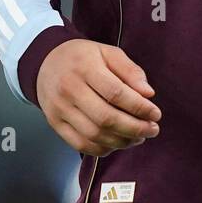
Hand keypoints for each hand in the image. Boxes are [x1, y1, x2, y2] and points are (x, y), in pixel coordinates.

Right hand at [36, 39, 161, 156]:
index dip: (139, 107)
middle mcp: (69, 89)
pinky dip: (103, 149)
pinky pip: (81, 145)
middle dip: (135, 128)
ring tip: (138, 137)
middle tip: (152, 130)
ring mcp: (60, 109)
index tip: (156, 113)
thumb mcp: (108, 52)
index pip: (116, 93)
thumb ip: (130, 70)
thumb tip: (148, 94)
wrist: (46, 63)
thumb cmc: (82, 58)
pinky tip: (117, 143)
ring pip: (95, 135)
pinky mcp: (55, 124)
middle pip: (106, 118)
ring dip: (122, 141)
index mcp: (84, 67)